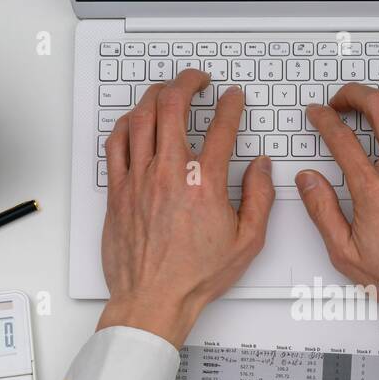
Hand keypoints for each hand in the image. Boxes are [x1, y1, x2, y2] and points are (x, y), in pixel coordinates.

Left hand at [97, 68, 274, 346]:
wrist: (154, 300)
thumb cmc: (195, 277)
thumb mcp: (247, 242)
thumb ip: (260, 198)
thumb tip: (262, 168)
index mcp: (205, 185)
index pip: (222, 128)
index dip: (231, 105)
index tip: (233, 98)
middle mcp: (169, 174)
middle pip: (172, 106)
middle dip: (187, 82)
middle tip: (197, 80)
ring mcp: (139, 179)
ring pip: (140, 117)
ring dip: (155, 95)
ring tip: (167, 91)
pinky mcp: (118, 191)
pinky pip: (116, 143)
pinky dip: (126, 123)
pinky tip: (134, 120)